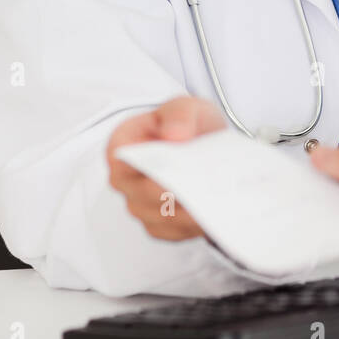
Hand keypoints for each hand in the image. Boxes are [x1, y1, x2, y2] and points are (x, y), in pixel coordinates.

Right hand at [106, 95, 224, 239]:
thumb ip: (179, 114)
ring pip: (161, 216)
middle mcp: (125, 179)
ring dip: (188, 210)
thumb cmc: (189, 125)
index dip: (148, 166)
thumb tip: (174, 134)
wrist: (208, 145)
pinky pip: (174, 231)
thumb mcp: (187, 106)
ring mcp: (140, 205)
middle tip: (204, 186)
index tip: (176, 166)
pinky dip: (193, 224)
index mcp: (123, 144)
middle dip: (176, 190)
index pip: (123, 160)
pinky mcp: (159, 225)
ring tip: (216, 199)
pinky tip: (213, 212)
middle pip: (145, 193)